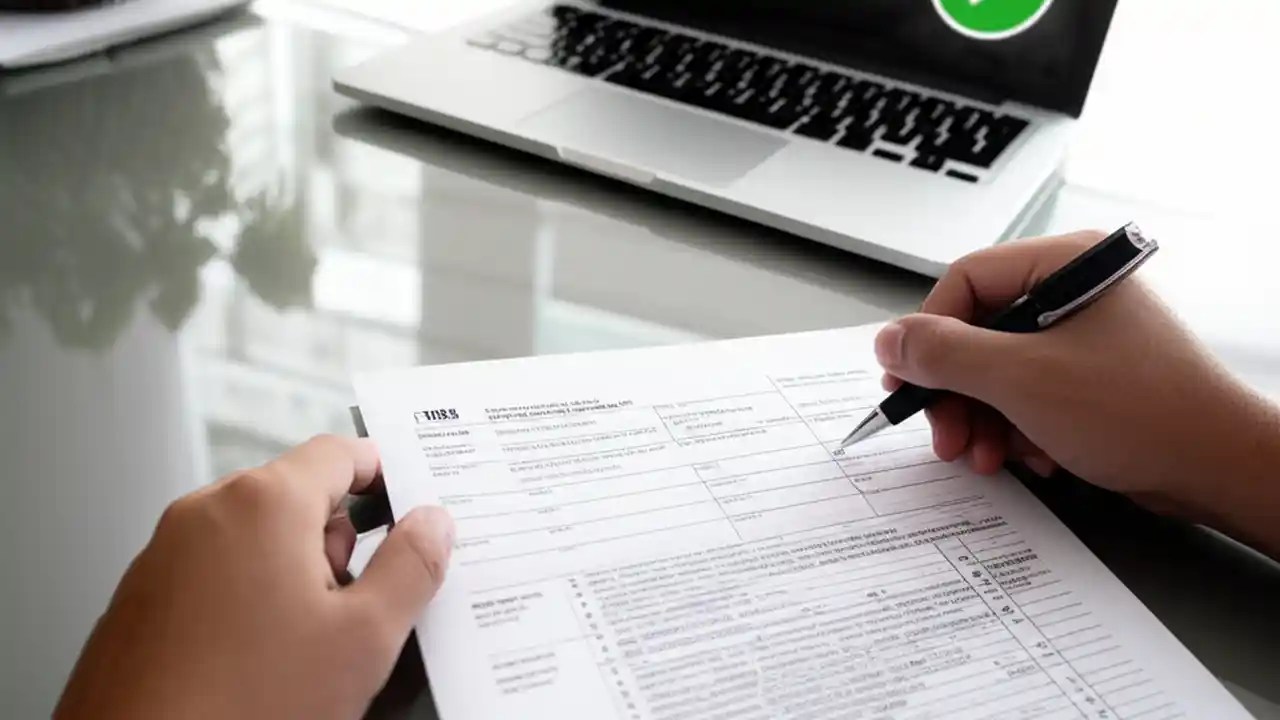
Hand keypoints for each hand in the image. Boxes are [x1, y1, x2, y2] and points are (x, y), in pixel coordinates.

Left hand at [55, 435, 453, 719]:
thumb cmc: (240, 708)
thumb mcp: (363, 639)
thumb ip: (411, 567)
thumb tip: (432, 525)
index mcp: (263, 504)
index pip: (338, 453)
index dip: (382, 475)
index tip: (407, 504)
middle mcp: (205, 514)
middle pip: (298, 500)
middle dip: (337, 548)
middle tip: (356, 613)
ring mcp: (165, 555)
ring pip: (256, 543)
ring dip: (292, 580)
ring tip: (301, 653)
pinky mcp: (142, 599)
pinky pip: (213, 577)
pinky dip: (246, 604)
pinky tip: (257, 665)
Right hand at [874, 231, 1279, 553]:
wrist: (1219, 468)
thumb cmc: (1143, 412)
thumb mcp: (1021, 379)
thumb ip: (945, 354)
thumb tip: (891, 340)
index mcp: (1066, 265)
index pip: (965, 282)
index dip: (927, 333)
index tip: (905, 378)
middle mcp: (1075, 292)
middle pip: (978, 332)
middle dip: (955, 392)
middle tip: (943, 434)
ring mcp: (1084, 336)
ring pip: (999, 371)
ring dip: (981, 419)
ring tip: (983, 456)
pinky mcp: (1092, 378)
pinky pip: (1028, 395)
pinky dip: (1016, 429)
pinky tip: (1029, 458)